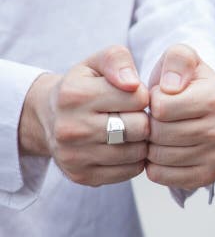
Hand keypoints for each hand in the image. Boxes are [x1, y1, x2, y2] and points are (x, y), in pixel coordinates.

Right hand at [20, 46, 149, 185]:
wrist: (48, 117)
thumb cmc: (83, 86)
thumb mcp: (97, 63)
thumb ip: (118, 60)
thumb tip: (132, 83)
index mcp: (75, 94)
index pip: (138, 98)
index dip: (143, 96)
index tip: (133, 97)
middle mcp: (70, 127)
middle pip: (140, 128)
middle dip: (144, 120)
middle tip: (135, 116)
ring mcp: (74, 156)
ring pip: (138, 152)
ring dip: (142, 142)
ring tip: (130, 131)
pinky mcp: (82, 176)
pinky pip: (130, 171)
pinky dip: (135, 160)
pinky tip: (124, 147)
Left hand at [146, 44, 214, 189]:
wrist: (202, 106)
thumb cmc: (186, 82)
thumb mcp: (181, 58)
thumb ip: (177, 59)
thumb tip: (171, 87)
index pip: (161, 107)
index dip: (152, 100)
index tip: (163, 96)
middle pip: (158, 133)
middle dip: (150, 123)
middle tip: (159, 117)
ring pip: (158, 156)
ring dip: (149, 144)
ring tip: (160, 132)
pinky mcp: (206, 176)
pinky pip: (161, 175)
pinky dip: (154, 164)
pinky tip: (163, 149)